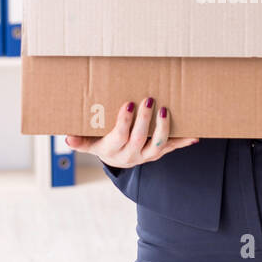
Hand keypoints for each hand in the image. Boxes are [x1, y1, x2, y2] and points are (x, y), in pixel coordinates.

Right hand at [65, 97, 198, 168]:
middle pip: (140, 137)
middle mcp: (131, 155)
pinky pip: (172, 148)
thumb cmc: (102, 145)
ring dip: (163, 127)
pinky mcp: (158, 153)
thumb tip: (67, 139)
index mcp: (113, 150)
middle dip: (145, 119)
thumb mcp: (90, 143)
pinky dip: (183, 141)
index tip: (128, 104)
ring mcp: (146, 155)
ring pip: (158, 144)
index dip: (124, 121)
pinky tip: (194, 134)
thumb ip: (80, 141)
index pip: (120, 135)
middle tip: (149, 100)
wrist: (118, 161)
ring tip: (165, 110)